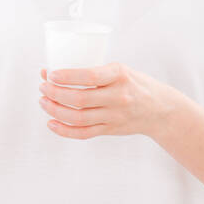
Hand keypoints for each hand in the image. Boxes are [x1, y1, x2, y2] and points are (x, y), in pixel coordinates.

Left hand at [38, 62, 177, 138]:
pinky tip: (51, 123)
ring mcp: (115, 116)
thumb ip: (93, 71)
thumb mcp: (120, 70)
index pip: (90, 76)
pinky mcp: (111, 129)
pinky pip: (84, 133)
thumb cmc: (134, 84)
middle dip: (55, 93)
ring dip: (55, 111)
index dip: (67, 76)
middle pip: (80, 99)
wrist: (161, 109)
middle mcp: (119, 97)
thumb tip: (52, 72)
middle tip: (42, 87)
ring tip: (43, 102)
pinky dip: (64, 131)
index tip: (50, 74)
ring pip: (79, 118)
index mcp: (120, 76)